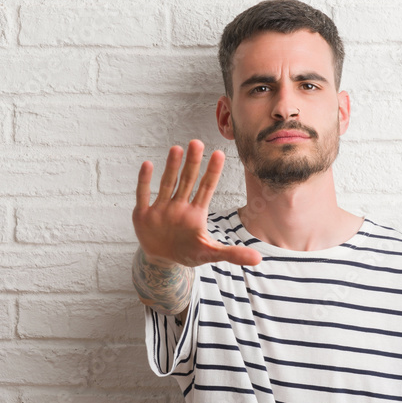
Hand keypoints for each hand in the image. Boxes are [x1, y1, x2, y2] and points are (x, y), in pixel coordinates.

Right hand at [132, 139, 261, 267]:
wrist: (161, 260)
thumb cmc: (188, 252)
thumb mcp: (210, 254)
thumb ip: (232, 254)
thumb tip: (258, 259)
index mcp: (196, 213)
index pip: (206, 189)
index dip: (212, 172)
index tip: (219, 154)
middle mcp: (179, 205)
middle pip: (187, 181)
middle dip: (192, 163)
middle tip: (197, 142)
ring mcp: (161, 209)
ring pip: (167, 184)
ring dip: (171, 167)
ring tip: (177, 149)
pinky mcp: (143, 215)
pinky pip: (143, 196)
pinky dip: (144, 182)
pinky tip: (147, 165)